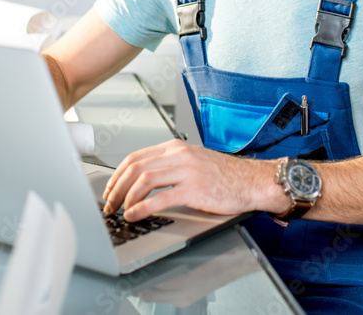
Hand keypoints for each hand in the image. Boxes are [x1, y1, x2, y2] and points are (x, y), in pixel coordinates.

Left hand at [101, 139, 282, 220]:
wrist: (252, 181)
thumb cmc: (226, 176)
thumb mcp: (193, 161)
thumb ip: (170, 166)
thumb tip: (143, 181)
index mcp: (175, 147)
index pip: (135, 157)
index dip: (117, 175)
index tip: (110, 189)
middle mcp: (179, 155)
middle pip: (135, 168)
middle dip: (116, 187)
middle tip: (109, 203)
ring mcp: (186, 170)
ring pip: (144, 180)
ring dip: (126, 197)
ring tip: (120, 211)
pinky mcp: (194, 188)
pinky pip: (160, 197)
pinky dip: (142, 207)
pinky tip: (136, 215)